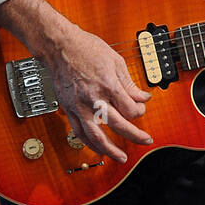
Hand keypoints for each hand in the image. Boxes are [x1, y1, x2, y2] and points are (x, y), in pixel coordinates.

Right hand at [43, 24, 151, 162]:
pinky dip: (89, 144)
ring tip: (120, 157)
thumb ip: (129, 83)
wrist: (59, 46)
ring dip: (110, 150)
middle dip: (135, 135)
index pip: (130, 110)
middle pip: (119, 125)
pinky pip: (79, 132)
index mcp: (108, 85)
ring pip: (96, 137)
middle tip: (145, 140)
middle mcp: (94, 99)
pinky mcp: (69, 109)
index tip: (141, 108)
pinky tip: (97, 148)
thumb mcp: (115, 61)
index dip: (140, 111)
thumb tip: (143, 97)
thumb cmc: (86, 49)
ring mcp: (79, 106)